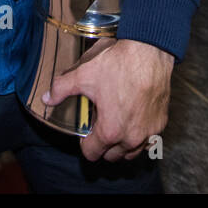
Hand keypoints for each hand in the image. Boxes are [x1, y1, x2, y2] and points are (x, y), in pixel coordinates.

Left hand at [43, 39, 173, 161]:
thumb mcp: (83, 75)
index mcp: (110, 131)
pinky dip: (140, 136)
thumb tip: (47, 98)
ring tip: (116, 123)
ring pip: (132, 152)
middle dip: (103, 145)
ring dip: (122, 144)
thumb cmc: (119, 64)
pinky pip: (149, 140)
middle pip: (112, 156)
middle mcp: (131, 138)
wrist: (149, 50)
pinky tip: (133, 119)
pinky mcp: (161, 123)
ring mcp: (149, 132)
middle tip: (100, 124)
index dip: (85, 144)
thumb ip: (61, 89)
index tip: (86, 132)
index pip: (92, 154)